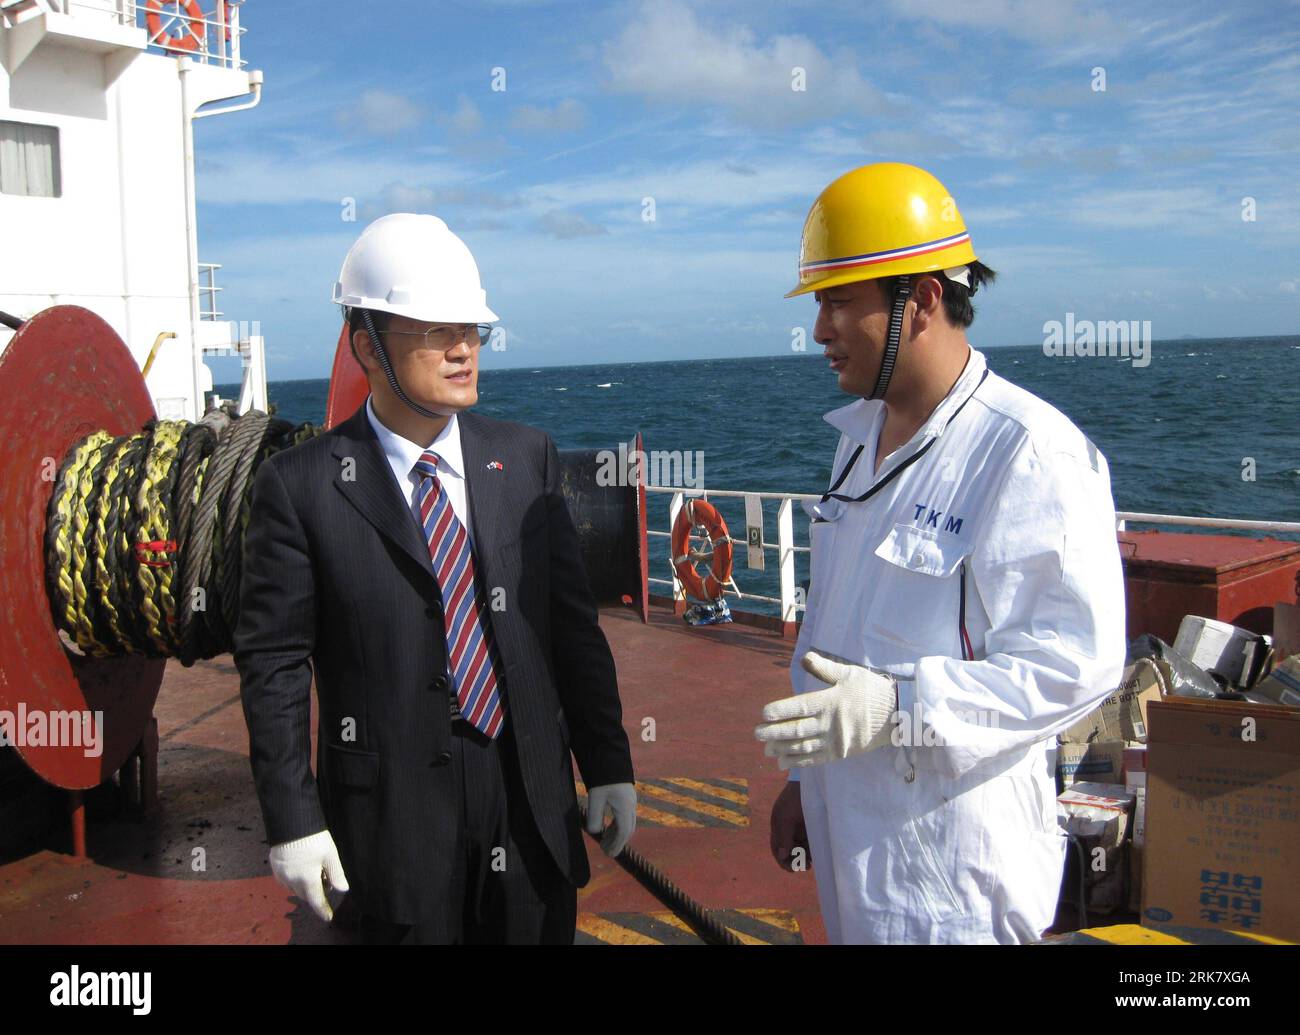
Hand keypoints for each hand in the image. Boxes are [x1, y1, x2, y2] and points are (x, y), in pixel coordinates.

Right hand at [268, 829, 349, 921]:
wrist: (290, 822)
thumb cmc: (313, 838)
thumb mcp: (329, 854)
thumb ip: (336, 873)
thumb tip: (343, 888)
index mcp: (307, 879)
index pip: (316, 901)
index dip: (323, 910)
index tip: (328, 917)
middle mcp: (292, 880)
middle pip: (305, 895)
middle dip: (316, 892)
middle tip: (326, 879)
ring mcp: (281, 874)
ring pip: (295, 888)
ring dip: (304, 886)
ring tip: (314, 870)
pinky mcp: (275, 866)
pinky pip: (285, 880)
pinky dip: (294, 880)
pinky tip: (301, 868)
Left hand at [586, 782, 636, 856]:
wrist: (610, 756)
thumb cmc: (603, 777)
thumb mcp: (595, 797)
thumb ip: (594, 816)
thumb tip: (594, 832)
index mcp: (625, 807)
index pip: (624, 831)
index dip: (616, 844)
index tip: (608, 854)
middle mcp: (631, 805)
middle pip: (628, 829)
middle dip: (618, 842)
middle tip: (606, 851)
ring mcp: (630, 801)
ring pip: (627, 823)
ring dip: (616, 834)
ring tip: (604, 842)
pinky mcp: (626, 797)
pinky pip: (624, 816)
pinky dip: (616, 826)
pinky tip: (606, 829)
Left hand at [755, 649, 897, 767]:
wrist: (899, 714)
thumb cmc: (872, 691)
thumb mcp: (849, 673)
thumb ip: (825, 667)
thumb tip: (805, 657)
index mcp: (830, 701)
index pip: (799, 707)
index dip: (780, 711)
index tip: (764, 714)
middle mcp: (831, 723)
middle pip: (797, 729)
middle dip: (774, 732)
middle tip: (757, 733)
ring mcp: (836, 740)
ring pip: (804, 747)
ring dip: (783, 749)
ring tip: (766, 749)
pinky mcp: (842, 753)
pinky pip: (816, 759)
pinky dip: (799, 761)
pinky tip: (784, 762)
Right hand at [769, 781, 808, 871]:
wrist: (812, 784)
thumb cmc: (793, 799)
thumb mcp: (785, 816)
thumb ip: (783, 836)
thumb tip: (782, 855)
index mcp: (779, 828)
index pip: (777, 849)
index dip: (782, 861)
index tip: (792, 868)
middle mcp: (789, 831)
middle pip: (789, 853)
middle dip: (795, 862)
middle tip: (804, 866)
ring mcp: (801, 830)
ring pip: (801, 850)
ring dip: (804, 858)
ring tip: (810, 862)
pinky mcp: (813, 828)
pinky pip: (811, 844)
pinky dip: (811, 852)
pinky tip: (816, 856)